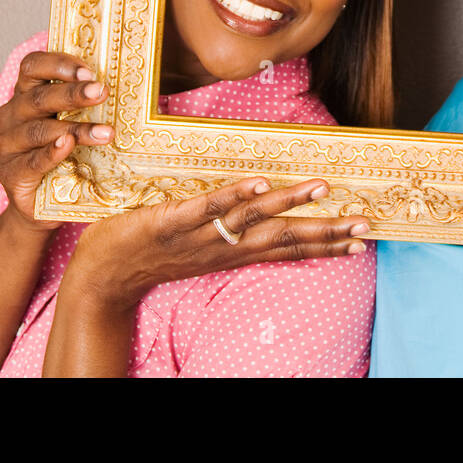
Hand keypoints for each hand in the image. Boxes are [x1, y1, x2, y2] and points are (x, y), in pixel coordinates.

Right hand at [0, 50, 111, 231]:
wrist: (39, 208)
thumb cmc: (62, 158)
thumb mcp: (72, 124)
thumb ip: (86, 105)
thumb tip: (129, 89)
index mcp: (24, 96)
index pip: (32, 67)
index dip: (59, 64)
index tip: (89, 71)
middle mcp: (10, 117)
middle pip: (38, 97)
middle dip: (73, 93)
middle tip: (101, 92)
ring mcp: (6, 147)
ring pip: (39, 129)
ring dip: (75, 128)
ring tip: (105, 132)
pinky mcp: (11, 175)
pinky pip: (32, 161)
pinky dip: (51, 153)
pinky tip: (68, 146)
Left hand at [64, 176, 369, 310]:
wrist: (99, 279)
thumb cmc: (149, 257)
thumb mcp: (198, 250)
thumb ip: (228, 231)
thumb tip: (258, 205)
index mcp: (232, 253)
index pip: (287, 250)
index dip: (324, 245)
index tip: (361, 241)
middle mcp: (222, 248)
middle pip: (282, 238)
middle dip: (324, 232)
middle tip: (362, 226)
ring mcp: (198, 236)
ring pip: (250, 218)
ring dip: (286, 203)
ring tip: (320, 188)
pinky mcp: (169, 223)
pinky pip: (205, 208)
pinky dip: (231, 196)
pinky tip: (257, 183)